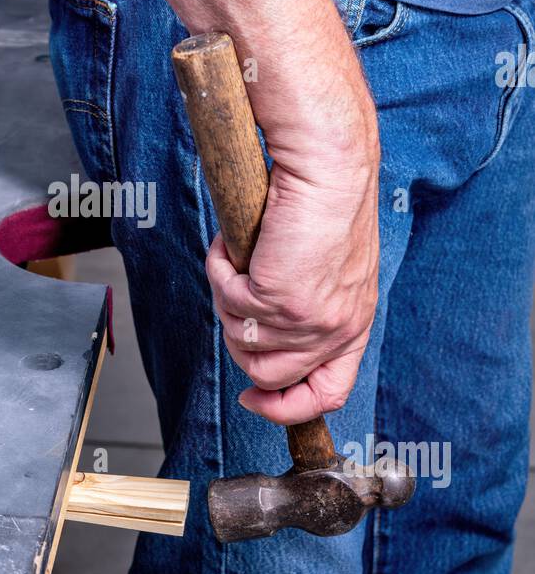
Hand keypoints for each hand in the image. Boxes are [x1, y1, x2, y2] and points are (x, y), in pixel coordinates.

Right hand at [206, 139, 378, 424]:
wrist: (327, 167)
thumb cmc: (326, 202)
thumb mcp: (330, 269)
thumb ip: (308, 307)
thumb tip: (261, 332)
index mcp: (354, 325)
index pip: (327, 393)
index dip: (286, 407)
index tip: (253, 398)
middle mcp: (335, 330)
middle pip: (268, 374)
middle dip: (240, 338)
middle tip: (236, 294)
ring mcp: (306, 321)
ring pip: (239, 339)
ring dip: (228, 298)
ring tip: (241, 257)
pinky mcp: (276, 298)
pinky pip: (225, 298)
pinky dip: (220, 268)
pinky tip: (234, 243)